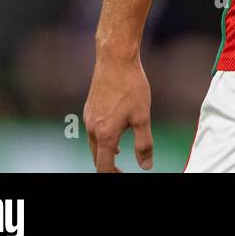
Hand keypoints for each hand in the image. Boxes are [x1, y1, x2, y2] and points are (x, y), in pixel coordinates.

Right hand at [84, 50, 153, 172]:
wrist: (115, 60)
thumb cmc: (131, 87)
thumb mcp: (143, 117)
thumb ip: (144, 144)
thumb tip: (146, 166)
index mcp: (104, 135)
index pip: (103, 167)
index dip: (113, 175)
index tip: (124, 175)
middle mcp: (92, 128)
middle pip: (96, 157)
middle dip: (107, 167)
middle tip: (121, 171)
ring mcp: (88, 117)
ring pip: (94, 143)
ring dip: (104, 151)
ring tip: (117, 155)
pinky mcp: (89, 108)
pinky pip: (93, 129)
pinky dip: (101, 137)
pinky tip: (113, 132)